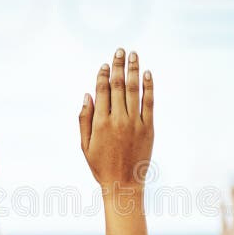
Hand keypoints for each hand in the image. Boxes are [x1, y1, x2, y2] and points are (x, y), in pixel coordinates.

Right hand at [79, 48, 153, 192]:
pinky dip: (148, 87)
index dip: (102, 74)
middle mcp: (117, 120)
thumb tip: (87, 95)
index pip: (101, 91)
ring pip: (134, 90)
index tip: (104, 64)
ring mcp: (134, 123)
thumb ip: (84, 119)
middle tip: (120, 50)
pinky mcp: (148, 128)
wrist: (124, 184)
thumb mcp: (85, 145)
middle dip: (118, 65)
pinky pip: (149, 103)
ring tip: (134, 55)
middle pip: (117, 85)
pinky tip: (147, 73)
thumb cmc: (101, 166)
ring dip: (133, 70)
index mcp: (100, 123)